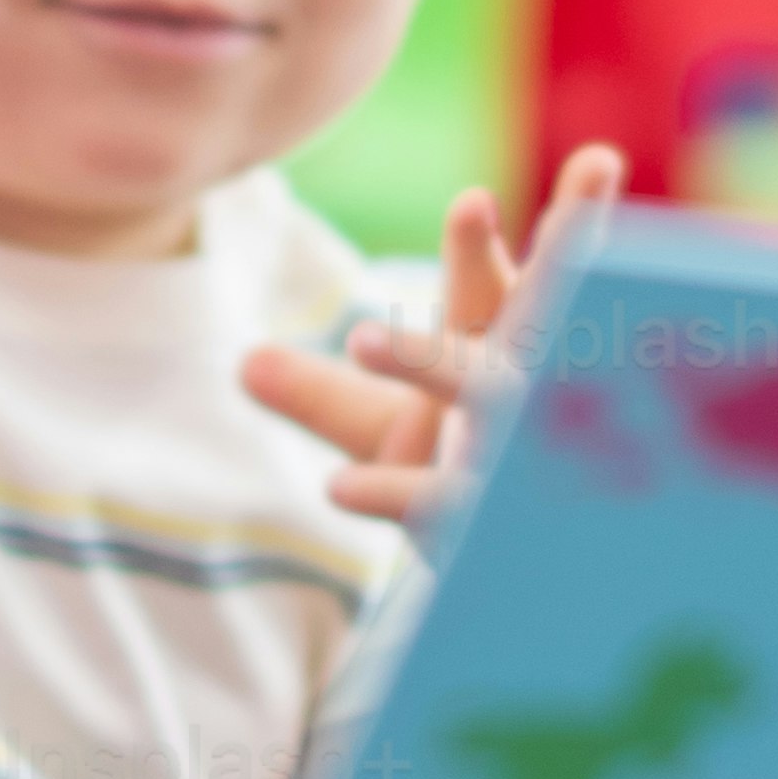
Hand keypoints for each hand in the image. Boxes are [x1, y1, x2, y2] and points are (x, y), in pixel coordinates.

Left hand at [237, 143, 621, 531]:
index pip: (493, 283)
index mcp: (497, 350)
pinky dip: (390, 490)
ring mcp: (517, 451)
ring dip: (428, 361)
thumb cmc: (457, 488)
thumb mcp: (385, 439)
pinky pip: (441, 498)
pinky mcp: (496, 520)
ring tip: (362, 335)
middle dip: (524, 257)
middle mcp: (522, 388)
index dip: (480, 238)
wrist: (512, 585)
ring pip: (483, 393)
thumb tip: (249, 364)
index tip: (473, 192)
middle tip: (473, 202)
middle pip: (528, 309)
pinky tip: (335, 487)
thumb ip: (322, 400)